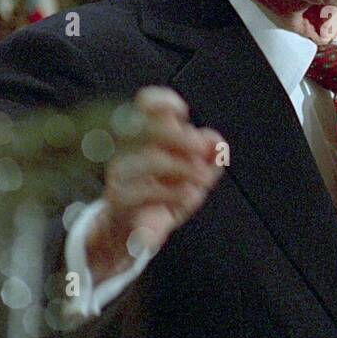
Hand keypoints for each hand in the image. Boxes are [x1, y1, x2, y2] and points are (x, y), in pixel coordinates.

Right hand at [85, 86, 225, 282]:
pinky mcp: (118, 202)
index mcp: (146, 138)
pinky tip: (185, 199)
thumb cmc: (163, 198)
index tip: (184, 113)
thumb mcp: (194, 178)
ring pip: (150, 160)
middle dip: (183, 138)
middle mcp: (129, 150)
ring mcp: (121, 175)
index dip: (164, 100)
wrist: (131, 236)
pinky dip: (172, 194)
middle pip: (149, 128)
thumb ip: (210, 158)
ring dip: (184, 170)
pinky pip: (143, 193)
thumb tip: (217, 143)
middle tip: (203, 153)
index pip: (145, 104)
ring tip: (201, 182)